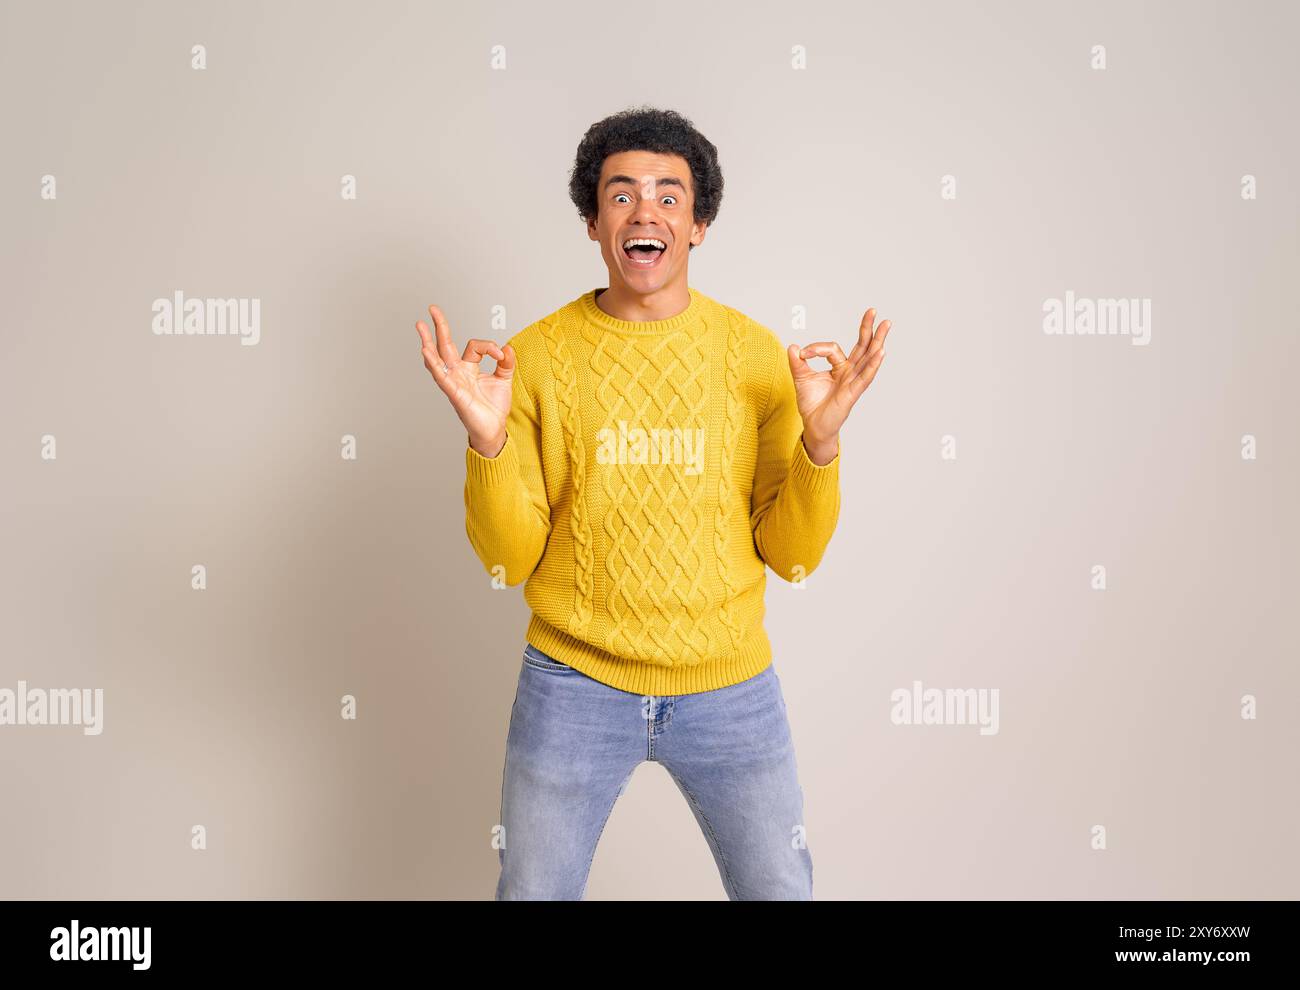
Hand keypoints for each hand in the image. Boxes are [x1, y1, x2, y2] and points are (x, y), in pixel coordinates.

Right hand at [416, 304, 513, 456]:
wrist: (493, 429)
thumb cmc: (493, 406)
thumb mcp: (504, 379)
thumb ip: (506, 363)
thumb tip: (507, 347)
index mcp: (468, 367)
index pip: (474, 346)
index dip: (489, 346)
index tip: (501, 354)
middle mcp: (457, 372)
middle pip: (445, 345)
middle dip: (439, 327)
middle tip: (432, 308)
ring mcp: (453, 382)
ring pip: (438, 359)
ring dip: (428, 342)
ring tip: (420, 327)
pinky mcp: (454, 394)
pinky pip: (441, 377)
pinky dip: (434, 364)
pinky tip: (426, 352)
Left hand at [787, 307, 891, 463]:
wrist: (813, 426)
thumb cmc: (812, 404)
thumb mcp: (801, 378)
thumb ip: (798, 362)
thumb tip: (793, 346)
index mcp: (839, 367)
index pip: (832, 348)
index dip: (816, 348)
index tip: (802, 354)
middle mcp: (850, 372)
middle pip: (862, 346)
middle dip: (867, 328)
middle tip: (873, 311)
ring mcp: (854, 381)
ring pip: (868, 358)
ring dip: (877, 341)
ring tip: (886, 325)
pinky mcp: (853, 393)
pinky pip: (865, 377)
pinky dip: (873, 364)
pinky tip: (880, 351)